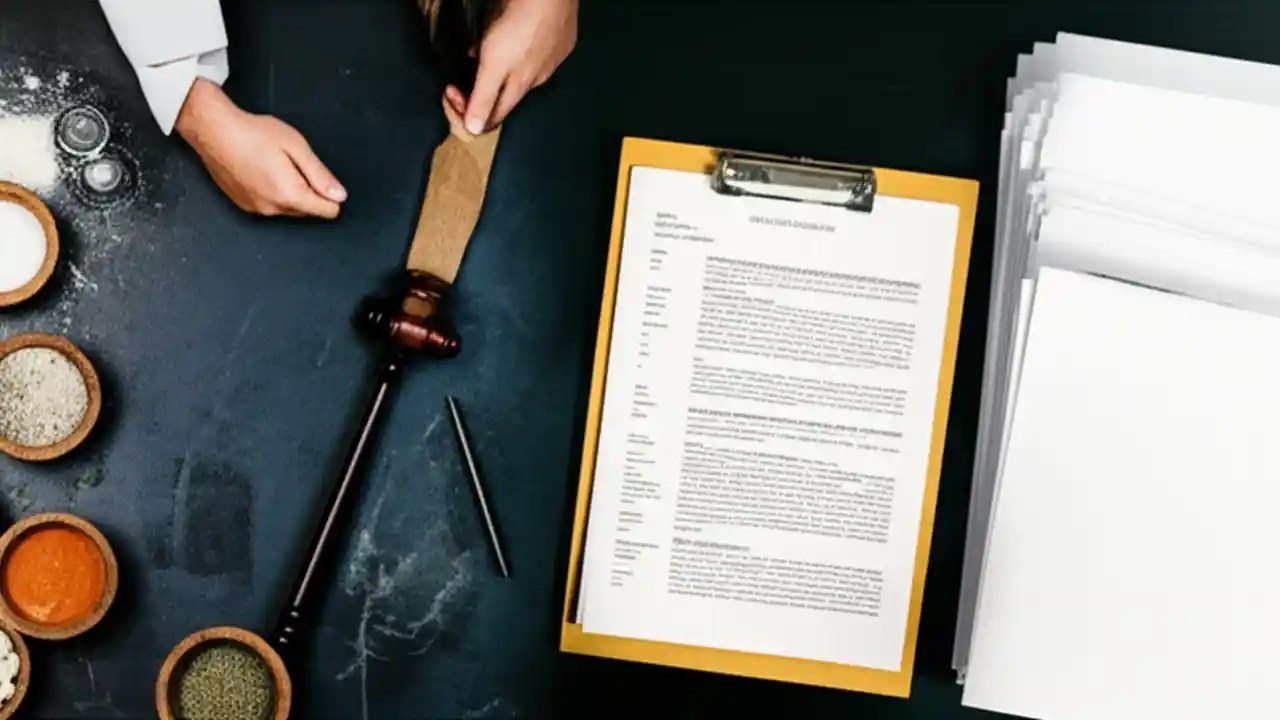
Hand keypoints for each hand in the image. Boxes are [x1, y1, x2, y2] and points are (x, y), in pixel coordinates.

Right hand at [175, 79, 346, 217]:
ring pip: (288, 208)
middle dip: (308, 190)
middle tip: (292, 162)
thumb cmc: (252, 133)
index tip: (320, 175)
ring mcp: (255, 208)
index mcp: (289, 195)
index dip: (331, 194)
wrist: (212, 130)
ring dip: (289, 191)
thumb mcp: (296, 147)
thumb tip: (339, 195)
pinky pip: (269, 204)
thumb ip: (320, 175)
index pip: (327, 211)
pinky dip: (271, 191)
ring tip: (274, 163)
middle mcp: (272, 208)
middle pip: (308, 210)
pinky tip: (261, 169)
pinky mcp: (243, 204)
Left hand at [444, 0, 577, 133]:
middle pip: (503, 99)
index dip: (467, 114)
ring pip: (518, 76)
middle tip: (455, 81)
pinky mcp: (556, 41)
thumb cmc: (520, 24)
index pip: (492, 118)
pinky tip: (505, 36)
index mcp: (519, 88)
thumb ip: (484, 97)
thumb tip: (474, 130)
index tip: (450, 92)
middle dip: (475, 94)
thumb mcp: (494, 64)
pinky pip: (530, 55)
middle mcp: (537, 79)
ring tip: (477, 54)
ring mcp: (549, 60)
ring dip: (494, 72)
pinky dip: (512, 53)